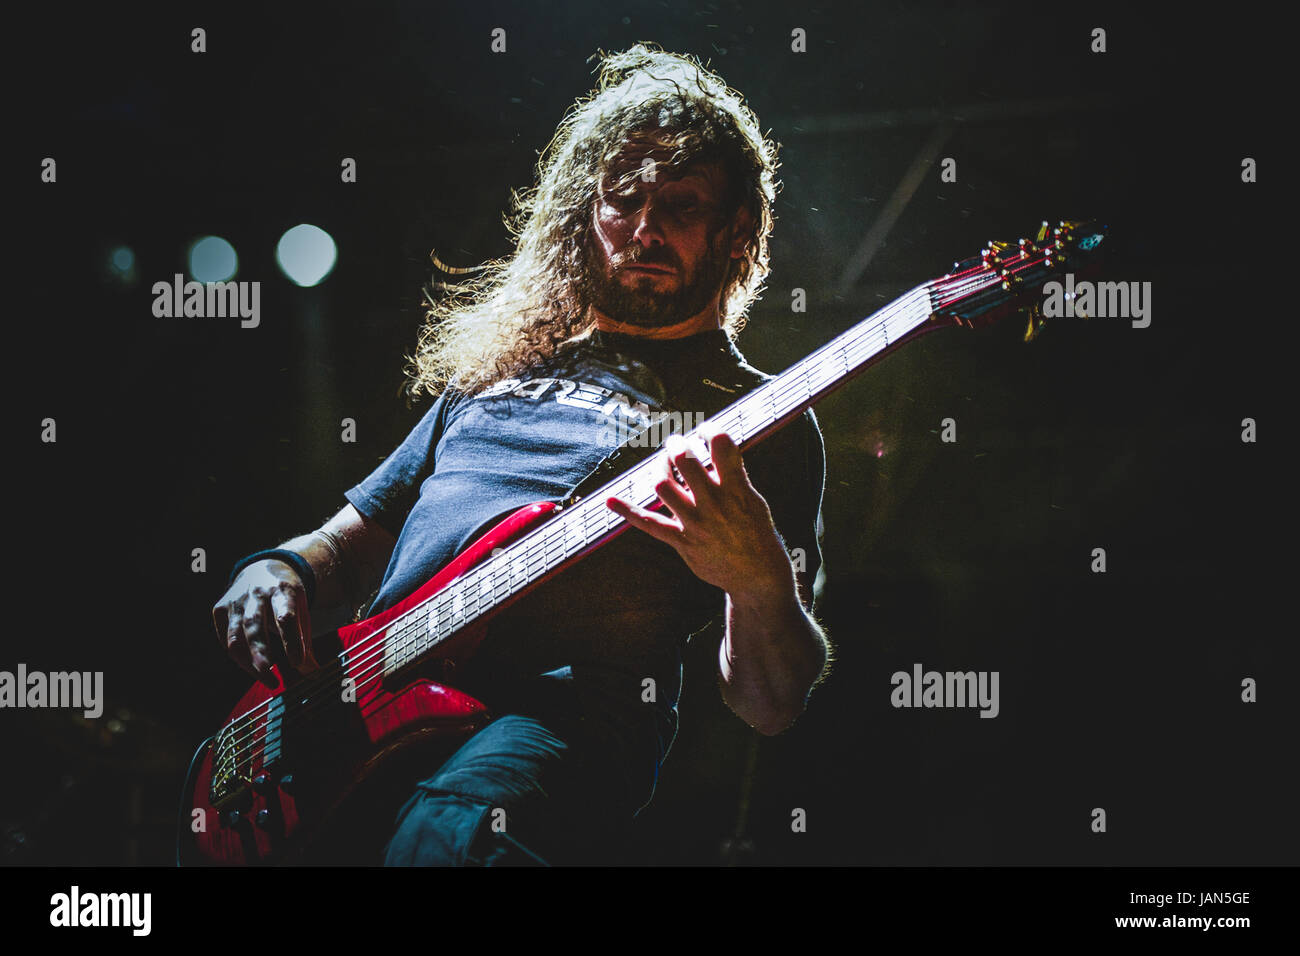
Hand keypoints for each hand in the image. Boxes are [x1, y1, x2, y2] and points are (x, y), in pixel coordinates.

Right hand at [212, 559, 317, 687]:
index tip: (298, 662)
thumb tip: (312, 672)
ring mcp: (236, 601)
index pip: (286, 616)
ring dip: (248, 661)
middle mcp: (257, 594)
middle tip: (269, 673)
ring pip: (236, 635)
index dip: (291, 641)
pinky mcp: (221, 608)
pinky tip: (250, 666)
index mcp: (282, 591)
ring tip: (265, 677)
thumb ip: (305, 640)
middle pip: (255, 624)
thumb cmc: (285, 596)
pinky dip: (237, 656)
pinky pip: (225, 638)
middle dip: (260, 650)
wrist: (262, 569)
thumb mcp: (301, 609)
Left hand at [606, 430, 793, 598]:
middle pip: (684, 460)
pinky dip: (627, 511)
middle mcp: (713, 503)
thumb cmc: (756, 533)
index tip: (704, 430)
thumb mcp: (753, 500)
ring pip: (662, 485)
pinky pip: (649, 523)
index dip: (709, 430)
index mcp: (736, 489)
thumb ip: (733, 476)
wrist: (756, 574)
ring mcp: (695, 523)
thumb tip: (714, 449)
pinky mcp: (681, 541)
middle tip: (676, 443)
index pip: (721, 445)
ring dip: (659, 468)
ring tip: (664, 465)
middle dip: (676, 444)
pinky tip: (610, 501)